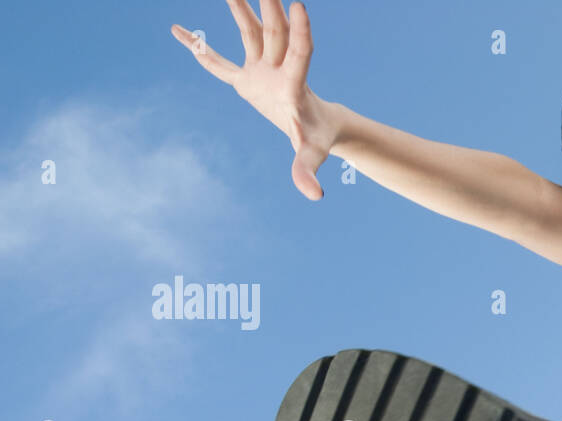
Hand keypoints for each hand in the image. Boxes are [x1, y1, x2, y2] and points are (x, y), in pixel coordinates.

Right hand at [171, 1, 338, 199]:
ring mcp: (262, 69)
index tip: (299, 6)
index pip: (300, 53)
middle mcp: (278, 70)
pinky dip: (199, 50)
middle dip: (268, 8)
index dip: (300, 32)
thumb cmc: (318, 139)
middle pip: (273, 33)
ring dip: (240, 9)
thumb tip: (315, 196)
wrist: (318, 125)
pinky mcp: (247, 77)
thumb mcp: (311, 154)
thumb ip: (308, 171)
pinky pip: (219, 62)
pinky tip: (177, 32)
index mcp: (295, 85)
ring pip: (250, 33)